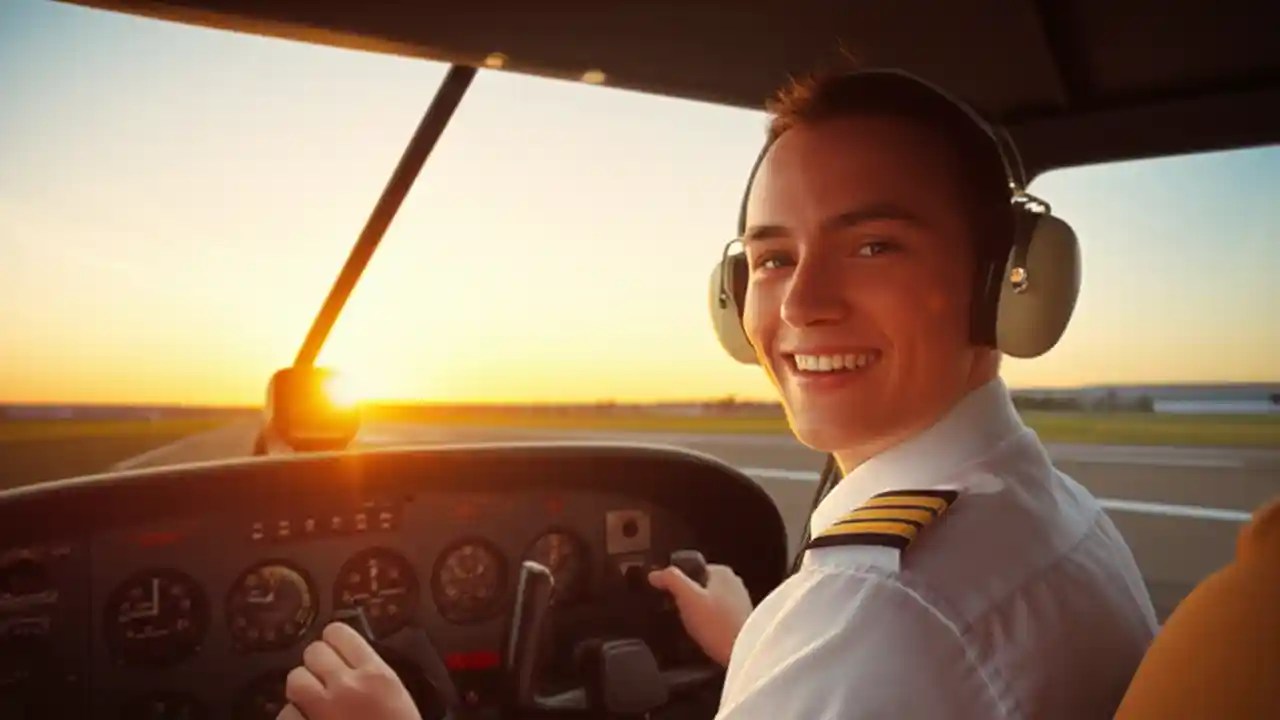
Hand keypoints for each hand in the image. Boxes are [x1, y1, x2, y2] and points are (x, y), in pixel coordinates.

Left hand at [277, 622, 420, 719]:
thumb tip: (345, 663)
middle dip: (316, 666)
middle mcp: (346, 685)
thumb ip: (372, 678)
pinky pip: (285, 715)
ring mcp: (322, 710)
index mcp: (375, 674)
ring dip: (302, 691)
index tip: (336, 653)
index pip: (338, 633)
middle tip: (325, 681)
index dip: (333, 642)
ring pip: (294, 680)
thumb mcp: (396, 699)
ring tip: (313, 704)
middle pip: (313, 652)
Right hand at [648, 563, 752, 666]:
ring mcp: (741, 600)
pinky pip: (719, 616)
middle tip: (682, 615)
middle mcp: (734, 582)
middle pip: (701, 586)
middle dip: (690, 599)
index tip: (673, 599)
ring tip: (694, 627)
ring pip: (710, 602)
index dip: (680, 584)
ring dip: (700, 613)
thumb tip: (654, 574)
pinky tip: (707, 635)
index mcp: (722, 571)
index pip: (693, 570)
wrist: (744, 653)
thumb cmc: (715, 623)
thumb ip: (671, 581)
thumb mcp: (688, 598)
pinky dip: (711, 623)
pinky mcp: (744, 619)